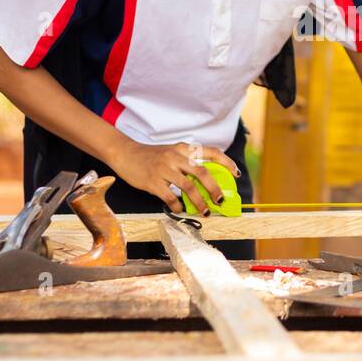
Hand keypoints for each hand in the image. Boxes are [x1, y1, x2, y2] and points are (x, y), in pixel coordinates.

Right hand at [108, 140, 239, 214]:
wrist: (125, 153)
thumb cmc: (151, 156)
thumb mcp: (171, 153)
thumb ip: (187, 163)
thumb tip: (205, 183)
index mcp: (183, 149)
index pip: (210, 152)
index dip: (226, 162)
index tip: (236, 173)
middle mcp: (176, 157)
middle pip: (202, 173)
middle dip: (214, 189)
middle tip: (220, 201)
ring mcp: (164, 169)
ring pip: (188, 187)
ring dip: (199, 202)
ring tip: (205, 212)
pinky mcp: (153, 181)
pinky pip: (170, 197)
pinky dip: (178, 206)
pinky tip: (180, 210)